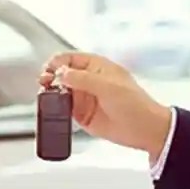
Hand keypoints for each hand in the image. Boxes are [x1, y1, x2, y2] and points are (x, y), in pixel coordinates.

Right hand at [39, 52, 172, 159]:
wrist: (144, 130)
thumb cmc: (135, 104)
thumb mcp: (108, 87)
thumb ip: (83, 79)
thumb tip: (61, 73)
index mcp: (96, 66)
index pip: (70, 58)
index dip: (57, 62)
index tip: (49, 70)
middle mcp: (88, 80)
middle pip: (61, 74)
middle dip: (50, 77)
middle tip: (44, 83)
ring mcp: (85, 97)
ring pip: (60, 92)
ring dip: (51, 94)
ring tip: (46, 97)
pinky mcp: (82, 114)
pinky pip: (64, 110)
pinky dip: (56, 110)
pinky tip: (53, 111)